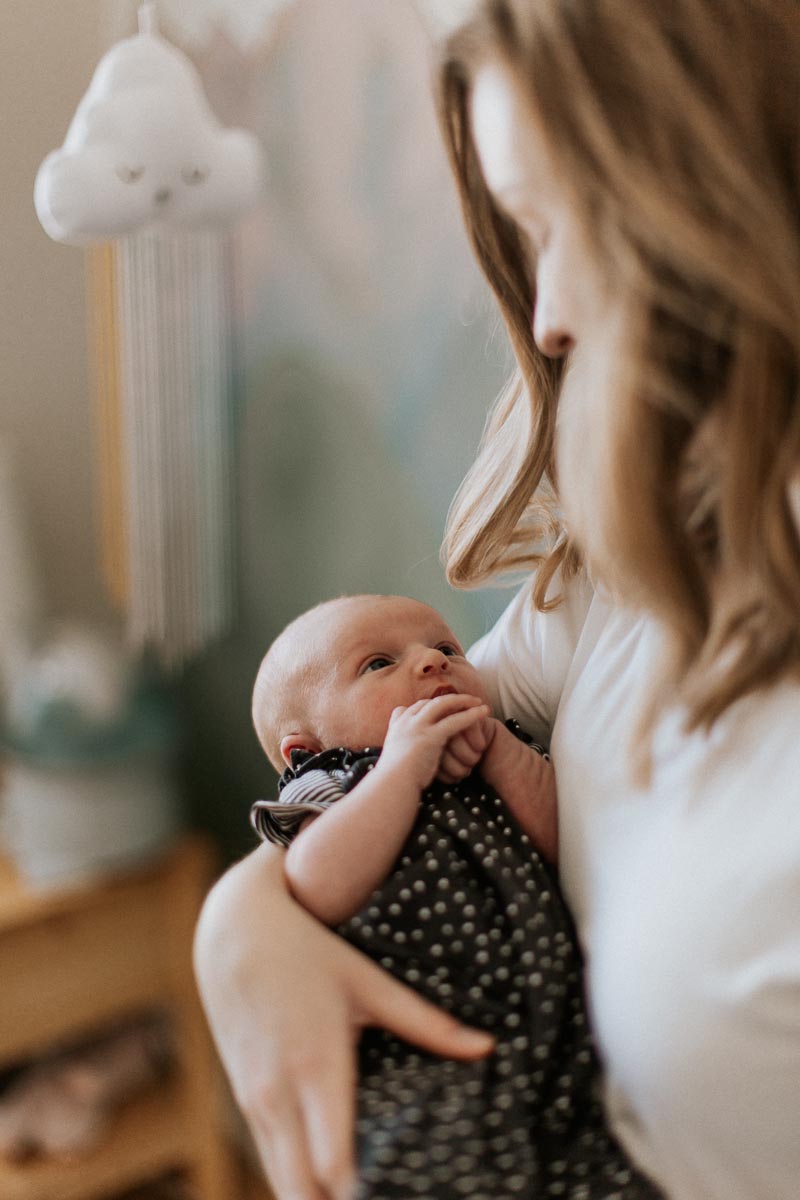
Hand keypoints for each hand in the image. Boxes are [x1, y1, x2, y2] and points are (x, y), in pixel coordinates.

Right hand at [194, 845, 494, 1199]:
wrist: (234, 929)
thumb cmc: (308, 949)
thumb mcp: (367, 980)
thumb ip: (427, 1021)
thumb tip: (488, 1046)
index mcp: (316, 1065)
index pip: (334, 1165)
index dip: (363, 1197)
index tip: (399, 1197)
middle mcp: (279, 1093)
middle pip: (302, 1192)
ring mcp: (255, 1100)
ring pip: (282, 1183)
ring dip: (315, 1198)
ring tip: (363, 1199)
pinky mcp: (245, 1099)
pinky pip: (271, 1160)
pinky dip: (297, 1181)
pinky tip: (329, 1189)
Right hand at [378, 693, 489, 791]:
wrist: (392, 786)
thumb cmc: (394, 781)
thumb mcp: (394, 760)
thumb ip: (403, 752)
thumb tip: (407, 756)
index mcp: (396, 726)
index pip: (415, 707)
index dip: (431, 706)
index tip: (443, 708)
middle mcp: (406, 721)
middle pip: (430, 702)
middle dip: (449, 699)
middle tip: (465, 700)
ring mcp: (417, 726)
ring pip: (443, 704)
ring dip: (463, 701)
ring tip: (478, 702)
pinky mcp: (430, 736)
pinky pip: (455, 721)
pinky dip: (471, 715)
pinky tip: (483, 713)